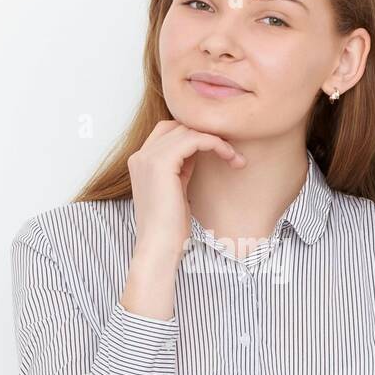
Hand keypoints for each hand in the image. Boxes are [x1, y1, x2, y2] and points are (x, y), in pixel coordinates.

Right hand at [128, 119, 245, 254]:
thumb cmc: (170, 228)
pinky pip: (194, 139)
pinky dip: (215, 144)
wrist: (159, 248)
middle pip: (178, 125)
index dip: (194, 135)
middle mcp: (140, 156)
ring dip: (217, 140)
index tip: (218, 150)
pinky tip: (230, 157)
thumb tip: (199, 148)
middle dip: (206, 133)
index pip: (168, 131)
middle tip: (231, 150)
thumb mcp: (176, 189)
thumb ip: (181, 167)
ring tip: (235, 158)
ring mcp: (148, 158)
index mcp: (141, 162)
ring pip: (188, 130)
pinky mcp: (161, 163)